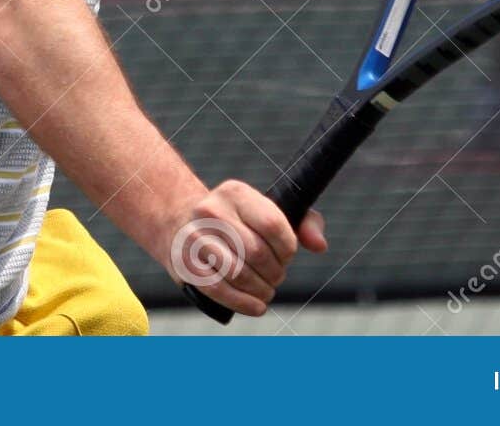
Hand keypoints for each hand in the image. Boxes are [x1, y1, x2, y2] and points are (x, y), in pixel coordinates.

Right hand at [160, 180, 328, 316]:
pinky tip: (256, 306)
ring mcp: (195, 238)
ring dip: (261, 290)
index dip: (288, 248)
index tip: (286, 255)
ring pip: (239, 274)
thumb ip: (303, 223)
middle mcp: (211, 211)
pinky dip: (243, 304)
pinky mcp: (185, 264)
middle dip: (275, 272)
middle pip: (257, 253)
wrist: (180, 222)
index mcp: (235, 193)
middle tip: (276, 276)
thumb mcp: (266, 210)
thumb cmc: (236, 221)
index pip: (273, 224)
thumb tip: (319, 245)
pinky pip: (219, 290)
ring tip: (266, 290)